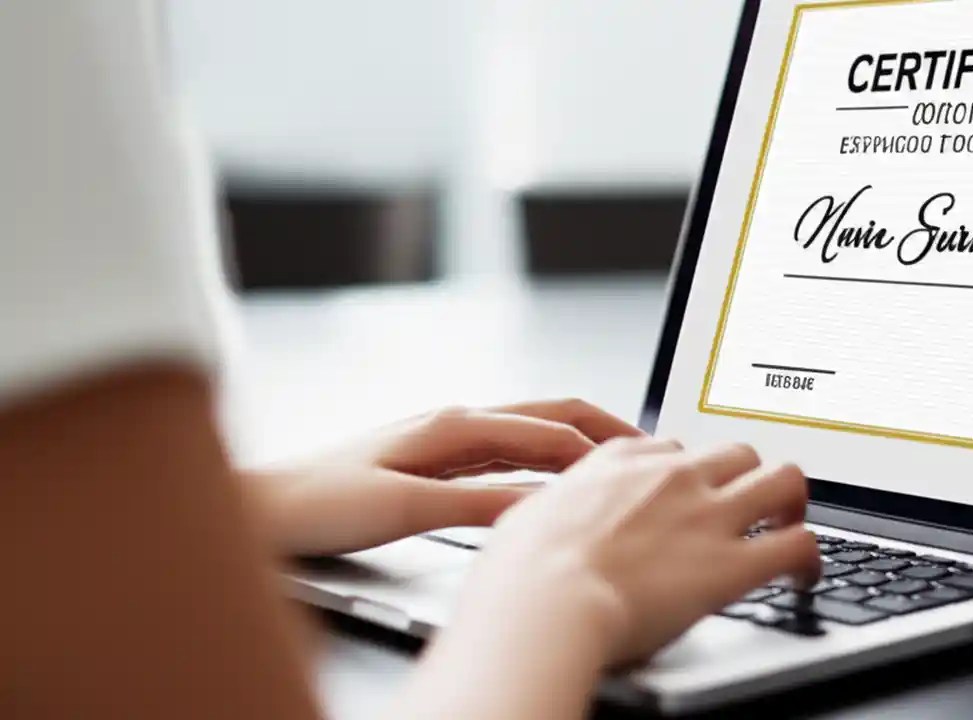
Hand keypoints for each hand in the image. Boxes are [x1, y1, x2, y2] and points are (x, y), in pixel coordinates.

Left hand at [245, 399, 643, 556]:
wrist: (266, 508)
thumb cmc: (320, 501)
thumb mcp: (405, 507)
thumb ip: (475, 503)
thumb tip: (540, 502)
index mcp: (452, 425)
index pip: (546, 430)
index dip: (598, 447)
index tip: (640, 465)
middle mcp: (453, 422)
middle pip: (545, 414)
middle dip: (598, 426)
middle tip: (646, 447)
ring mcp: (444, 439)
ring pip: (528, 433)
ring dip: (572, 444)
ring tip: (613, 465)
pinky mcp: (433, 461)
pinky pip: (505, 455)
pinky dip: (540, 463)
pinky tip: (552, 481)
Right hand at [459, 438, 819, 666]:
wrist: (543, 603)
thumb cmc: (522, 573)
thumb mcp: (529, 517)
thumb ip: (559, 511)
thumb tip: (553, 523)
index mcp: (620, 462)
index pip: (674, 448)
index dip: (689, 473)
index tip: (690, 494)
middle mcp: (672, 475)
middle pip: (737, 450)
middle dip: (749, 476)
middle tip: (750, 506)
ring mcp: (707, 514)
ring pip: (783, 478)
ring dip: (791, 502)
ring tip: (790, 527)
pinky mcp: (732, 564)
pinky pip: (799, 544)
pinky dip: (811, 558)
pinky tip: (804, 577)